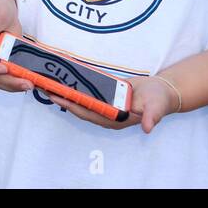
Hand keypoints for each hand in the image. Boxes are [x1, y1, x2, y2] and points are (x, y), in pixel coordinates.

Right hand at [0, 0, 33, 92]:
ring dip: (15, 86)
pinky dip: (19, 83)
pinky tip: (31, 82)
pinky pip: (10, 79)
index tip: (3, 68)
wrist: (6, 13)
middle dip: (9, 82)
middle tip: (25, 83)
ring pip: (1, 81)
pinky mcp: (6, 65)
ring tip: (30, 84)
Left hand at [45, 74, 178, 133]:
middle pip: (80, 107)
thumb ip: (152, 117)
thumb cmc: (159, 100)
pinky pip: (87, 93)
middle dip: (62, 98)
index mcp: (115, 120)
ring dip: (66, 93)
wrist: (163, 91)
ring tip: (49, 83)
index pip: (88, 113)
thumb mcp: (156, 107)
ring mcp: (105, 106)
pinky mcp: (106, 97)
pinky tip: (64, 79)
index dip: (72, 105)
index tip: (57, 97)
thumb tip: (148, 128)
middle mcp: (107, 115)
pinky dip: (76, 87)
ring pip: (81, 100)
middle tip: (44, 88)